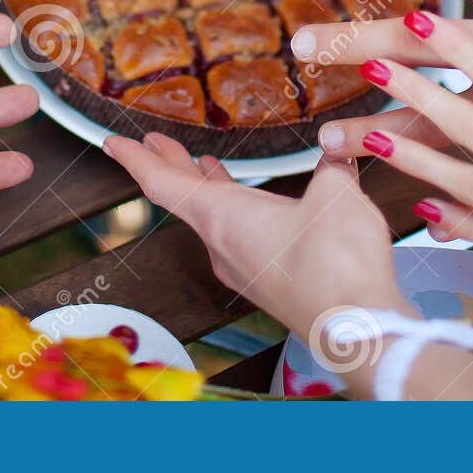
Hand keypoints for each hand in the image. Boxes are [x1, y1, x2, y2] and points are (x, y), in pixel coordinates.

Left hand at [102, 134, 407, 357]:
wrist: (360, 331)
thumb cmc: (335, 266)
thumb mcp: (335, 194)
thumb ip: (332, 166)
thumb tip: (337, 151)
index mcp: (223, 217)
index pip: (163, 183)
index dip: (135, 158)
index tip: (112, 142)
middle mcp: (224, 245)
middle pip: (184, 198)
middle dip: (170, 165)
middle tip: (154, 143)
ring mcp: (245, 268)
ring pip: (213, 218)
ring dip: (205, 189)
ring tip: (201, 165)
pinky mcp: (268, 282)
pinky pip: (239, 238)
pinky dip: (235, 211)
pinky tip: (257, 206)